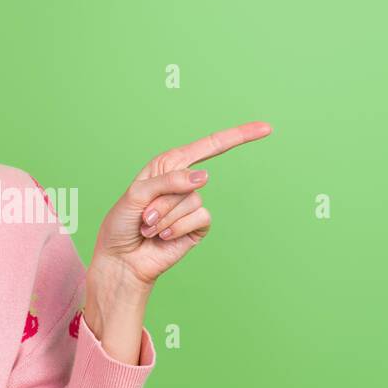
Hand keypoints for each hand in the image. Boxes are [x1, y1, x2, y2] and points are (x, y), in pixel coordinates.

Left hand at [91, 121, 273, 291]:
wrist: (121, 260)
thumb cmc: (122, 224)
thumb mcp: (137, 193)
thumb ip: (169, 180)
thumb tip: (205, 176)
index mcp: (168, 165)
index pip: (209, 146)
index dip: (238, 136)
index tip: (266, 128)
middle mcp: (183, 182)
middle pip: (192, 180)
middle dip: (162, 201)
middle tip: (143, 217)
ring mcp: (192, 206)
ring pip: (193, 200)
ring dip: (165, 218)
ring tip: (150, 228)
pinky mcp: (197, 227)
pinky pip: (200, 218)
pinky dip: (178, 228)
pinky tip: (164, 237)